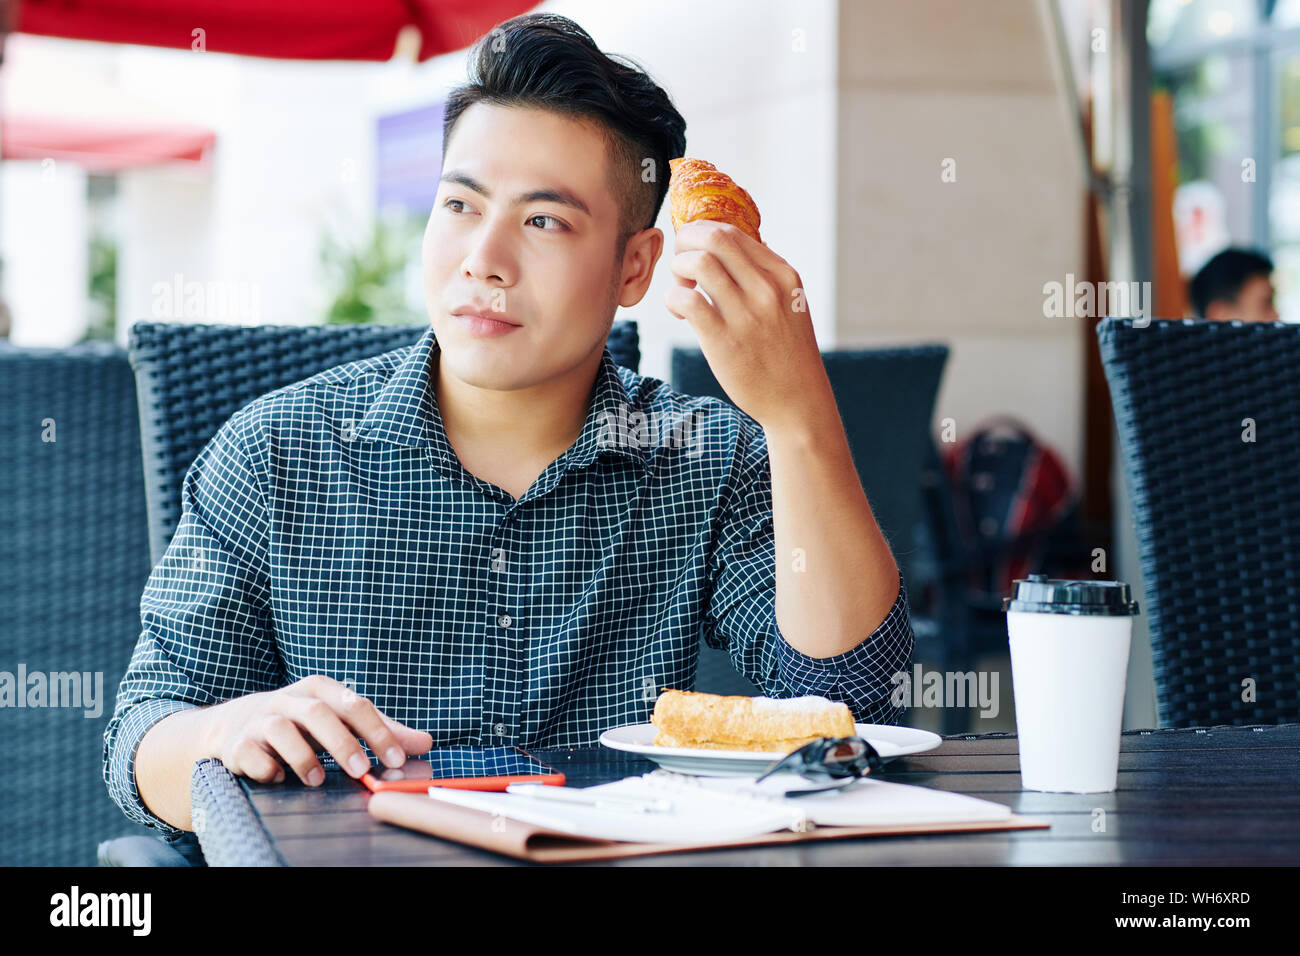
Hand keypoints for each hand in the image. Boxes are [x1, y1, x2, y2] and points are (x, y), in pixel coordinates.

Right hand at [203, 675, 432, 785]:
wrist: (237, 724)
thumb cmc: (303, 723)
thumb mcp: (341, 720)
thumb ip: (381, 731)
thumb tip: (425, 743)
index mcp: (319, 690)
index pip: (353, 704)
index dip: (377, 731)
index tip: (395, 759)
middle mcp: (289, 700)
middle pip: (318, 714)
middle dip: (342, 742)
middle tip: (361, 770)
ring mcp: (260, 720)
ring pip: (280, 730)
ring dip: (302, 756)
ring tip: (317, 780)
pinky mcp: (237, 744)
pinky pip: (249, 753)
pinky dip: (265, 767)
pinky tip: (278, 778)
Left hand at [664, 219, 829, 431]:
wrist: (798, 401)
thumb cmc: (787, 353)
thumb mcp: (790, 305)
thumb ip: (767, 275)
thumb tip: (745, 243)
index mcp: (783, 275)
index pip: (732, 232)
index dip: (702, 235)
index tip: (695, 253)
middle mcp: (767, 289)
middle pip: (714, 237)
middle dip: (686, 242)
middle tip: (681, 265)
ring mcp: (747, 314)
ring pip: (698, 263)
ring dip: (678, 269)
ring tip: (683, 289)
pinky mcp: (724, 340)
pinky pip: (687, 300)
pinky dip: (673, 298)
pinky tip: (681, 312)